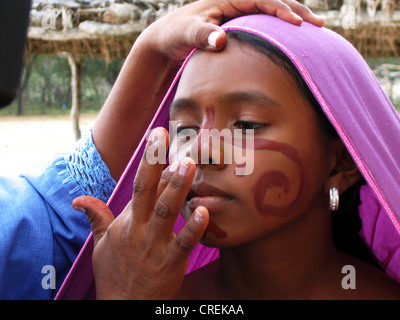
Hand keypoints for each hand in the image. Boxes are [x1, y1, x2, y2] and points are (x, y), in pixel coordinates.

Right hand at [73, 128, 208, 298]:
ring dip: (177, 188)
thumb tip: (78, 199)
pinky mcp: (170, 264)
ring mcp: (155, 246)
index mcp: (126, 222)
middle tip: (169, 139)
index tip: (159, 137)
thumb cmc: (114, 273)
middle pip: (147, 192)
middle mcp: (139, 230)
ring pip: (167, 212)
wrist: (123, 307)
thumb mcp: (100, 244)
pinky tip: (203, 211)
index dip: (151, 161)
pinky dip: (193, 228)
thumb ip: (96, 217)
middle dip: (157, 164)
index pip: (140, 186)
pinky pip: (184, 244)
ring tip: (189, 165)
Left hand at [139, 0, 324, 63]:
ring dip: (294, 17)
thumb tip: (221, 39)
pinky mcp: (239, 24)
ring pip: (272, 10)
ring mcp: (238, 13)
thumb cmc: (174, 34)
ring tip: (316, 30)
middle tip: (319, 25)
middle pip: (273, 0)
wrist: (167, 40)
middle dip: (297, 10)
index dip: (280, 9)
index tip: (296, 23)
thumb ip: (201, 35)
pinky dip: (281, 28)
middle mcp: (235, 2)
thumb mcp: (184, 34)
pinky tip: (294, 38)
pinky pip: (265, 22)